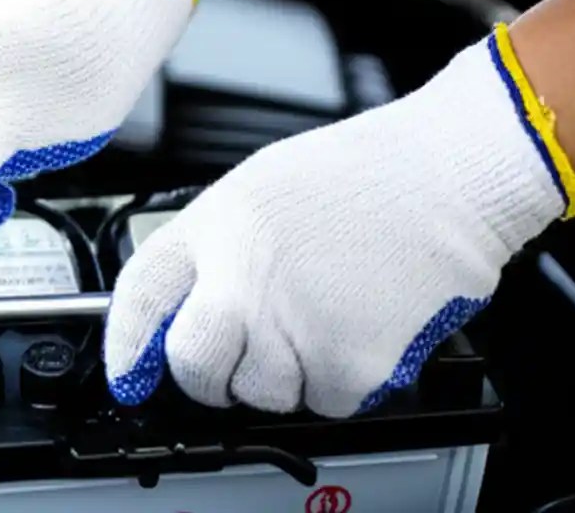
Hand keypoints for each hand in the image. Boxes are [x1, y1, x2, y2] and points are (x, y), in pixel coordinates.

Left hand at [103, 29, 574, 416]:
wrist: (448, 172)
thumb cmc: (365, 175)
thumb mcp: (259, 189)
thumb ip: (216, 248)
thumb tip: (188, 305)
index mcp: (216, 227)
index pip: (140, 297)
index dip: (126, 344)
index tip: (130, 372)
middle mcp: (242, 278)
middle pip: (194, 368)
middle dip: (214, 375)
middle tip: (249, 352)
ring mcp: (291, 324)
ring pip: (262, 394)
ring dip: (289, 375)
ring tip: (325, 316)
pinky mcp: (346, 362)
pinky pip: (326, 403)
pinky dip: (345, 381)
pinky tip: (362, 326)